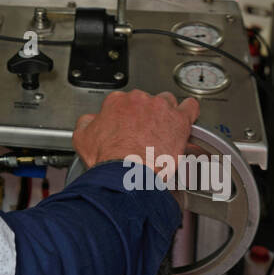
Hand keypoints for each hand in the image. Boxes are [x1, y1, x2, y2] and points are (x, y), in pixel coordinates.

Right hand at [72, 89, 198, 168]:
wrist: (127, 174)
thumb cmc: (109, 159)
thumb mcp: (82, 139)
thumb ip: (86, 123)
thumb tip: (90, 120)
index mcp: (116, 102)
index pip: (123, 102)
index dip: (126, 116)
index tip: (128, 127)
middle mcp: (139, 100)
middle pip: (146, 102)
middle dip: (146, 115)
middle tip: (144, 133)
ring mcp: (160, 108)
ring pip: (167, 103)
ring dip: (166, 113)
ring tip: (164, 129)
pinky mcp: (179, 120)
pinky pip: (190, 107)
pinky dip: (190, 111)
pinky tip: (187, 118)